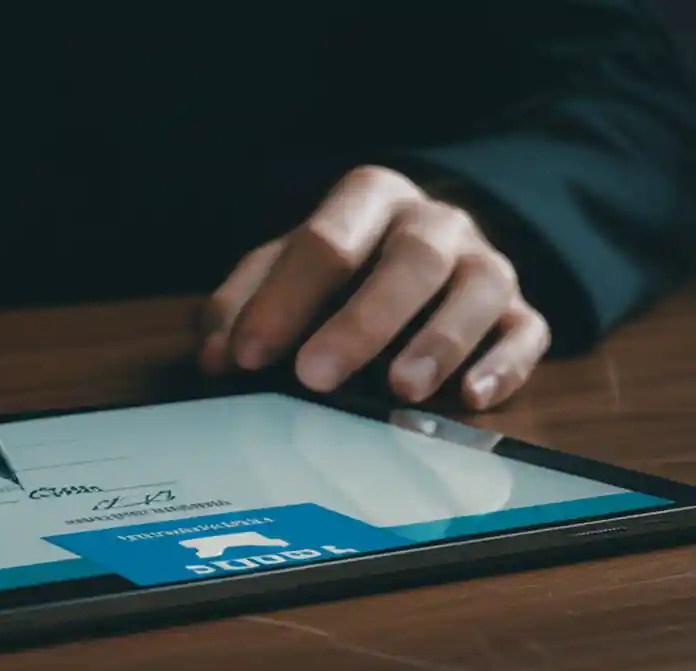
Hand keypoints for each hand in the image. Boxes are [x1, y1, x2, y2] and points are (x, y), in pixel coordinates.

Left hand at [200, 166, 549, 409]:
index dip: (284, 299)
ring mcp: (485, 264)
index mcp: (368, 199)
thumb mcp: (281, 272)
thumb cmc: (339, 268)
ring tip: (401, 388)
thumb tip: (216, 355)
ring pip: (479, 289)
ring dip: (440, 341)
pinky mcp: (520, 312)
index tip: (249, 355)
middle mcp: (434, 222)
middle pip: (410, 260)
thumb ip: (242, 306)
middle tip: (314, 375)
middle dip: (361, 320)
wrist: (422, 254)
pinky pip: (527, 332)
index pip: (326, 242)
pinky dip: (503, 365)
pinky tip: (470, 397)